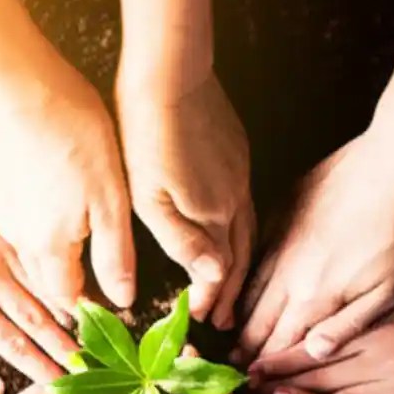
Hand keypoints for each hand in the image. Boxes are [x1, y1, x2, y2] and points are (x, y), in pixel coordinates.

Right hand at [0, 67, 133, 311]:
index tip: (100, 317)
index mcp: (47, 247)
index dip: (86, 309)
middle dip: (65, 291)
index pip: (65, 298)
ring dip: (50, 259)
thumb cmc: (76, 139)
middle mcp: (17, 237)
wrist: (22, 86)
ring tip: (74, 253)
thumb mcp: (111, 202)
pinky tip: (52, 210)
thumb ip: (115, 255)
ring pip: (28, 250)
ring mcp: (1, 209)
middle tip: (88, 296)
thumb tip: (122, 300)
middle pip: (43, 279)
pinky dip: (36, 225)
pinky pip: (17, 220)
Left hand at [0, 158, 77, 381]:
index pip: (13, 346)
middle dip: (66, 347)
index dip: (40, 368)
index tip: (62, 384)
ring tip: (95, 330)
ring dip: (71, 311)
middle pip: (38, 322)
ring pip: (46, 287)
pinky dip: (60, 272)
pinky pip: (39, 254)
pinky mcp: (7, 226)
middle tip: (92, 365)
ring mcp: (2, 253)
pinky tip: (79, 283)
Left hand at [117, 74, 254, 327]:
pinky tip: (227, 228)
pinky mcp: (237, 151)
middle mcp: (235, 198)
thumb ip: (182, 241)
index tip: (205, 319)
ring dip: (237, 261)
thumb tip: (213, 277)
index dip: (213, 299)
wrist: (168, 75)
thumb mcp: (150, 199)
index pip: (222, 271)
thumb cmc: (146, 137)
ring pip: (247, 229)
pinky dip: (238, 227)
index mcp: (213, 215)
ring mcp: (240, 173)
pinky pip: (245, 201)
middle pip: (241, 255)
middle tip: (225, 318)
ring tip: (230, 283)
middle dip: (231, 290)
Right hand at [236, 121, 393, 362]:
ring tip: (233, 331)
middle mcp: (290, 270)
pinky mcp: (283, 208)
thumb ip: (348, 325)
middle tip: (233, 364)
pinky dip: (248, 273)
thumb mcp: (392, 290)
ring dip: (243, 311)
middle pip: (261, 317)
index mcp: (317, 296)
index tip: (252, 384)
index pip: (282, 342)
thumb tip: (313, 352)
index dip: (266, 366)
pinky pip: (257, 250)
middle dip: (248, 344)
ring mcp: (283, 237)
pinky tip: (247, 281)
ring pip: (253, 284)